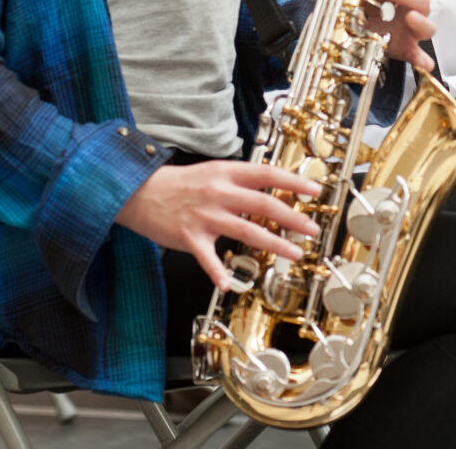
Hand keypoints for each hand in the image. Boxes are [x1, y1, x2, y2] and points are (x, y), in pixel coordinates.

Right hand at [115, 160, 321, 289]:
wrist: (139, 191)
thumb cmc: (181, 184)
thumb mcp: (214, 172)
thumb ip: (241, 180)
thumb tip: (272, 188)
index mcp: (227, 173)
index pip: (267, 174)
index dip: (293, 182)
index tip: (315, 190)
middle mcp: (219, 193)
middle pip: (264, 204)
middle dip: (293, 218)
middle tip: (312, 229)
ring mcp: (204, 215)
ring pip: (246, 230)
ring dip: (274, 243)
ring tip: (294, 253)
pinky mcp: (189, 237)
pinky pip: (207, 259)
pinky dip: (218, 272)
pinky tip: (230, 284)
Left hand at [370, 0, 437, 71]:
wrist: (371, 28)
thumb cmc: (374, 1)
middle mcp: (415, 3)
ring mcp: (414, 27)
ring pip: (428, 23)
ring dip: (420, 20)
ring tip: (408, 18)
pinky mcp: (409, 47)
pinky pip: (420, 55)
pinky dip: (423, 59)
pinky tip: (424, 64)